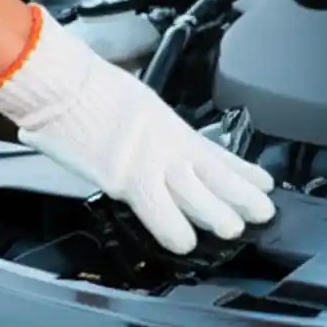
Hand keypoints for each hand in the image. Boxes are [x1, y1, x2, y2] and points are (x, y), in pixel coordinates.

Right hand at [0, 6, 274, 253]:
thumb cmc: (86, 88)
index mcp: (168, 125)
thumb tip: (147, 143)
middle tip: (265, 210)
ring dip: (216, 212)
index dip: (241, 170)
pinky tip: (186, 242)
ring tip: (237, 229)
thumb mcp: (132, 103)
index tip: (264, 182)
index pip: (214, 152)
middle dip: (241, 194)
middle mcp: (166, 143)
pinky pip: (154, 207)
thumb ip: (146, 129)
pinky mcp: (123, 177)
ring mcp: (147, 161)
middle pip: (213, 172)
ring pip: (193, 192)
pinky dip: (170, 226)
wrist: (61, 84)